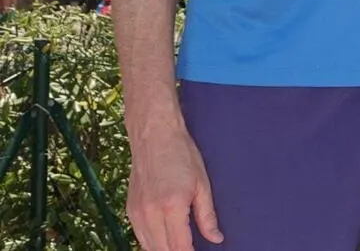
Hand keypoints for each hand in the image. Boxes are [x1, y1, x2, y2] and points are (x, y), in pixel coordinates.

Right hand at [127, 123, 221, 250]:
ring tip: (180, 245)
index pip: (180, 248)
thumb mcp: (202, 183)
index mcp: (172, 206)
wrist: (155, 134)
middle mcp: (150, 214)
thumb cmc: (182, 153)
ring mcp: (137, 213)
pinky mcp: (129, 210)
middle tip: (192, 248)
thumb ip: (207, 215)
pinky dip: (152, 243)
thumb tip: (216, 238)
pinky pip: (140, 236)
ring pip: (149, 247)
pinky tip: (164, 239)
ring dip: (164, 250)